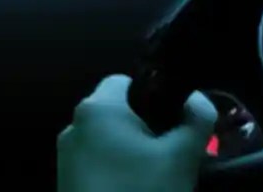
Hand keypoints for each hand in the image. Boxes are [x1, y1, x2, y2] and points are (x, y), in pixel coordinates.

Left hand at [58, 74, 216, 191]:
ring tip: (158, 173)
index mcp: (98, 109)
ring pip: (109, 141)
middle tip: (173, 148)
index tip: (176, 117)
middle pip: (119, 112)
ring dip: (132, 151)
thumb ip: (197, 118)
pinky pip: (97, 164)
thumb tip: (197, 98)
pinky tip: (137, 188)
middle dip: (146, 126)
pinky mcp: (66, 184)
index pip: (127, 81)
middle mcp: (74, 127)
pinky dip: (117, 170)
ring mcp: (65, 158)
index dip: (155, 94)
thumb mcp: (182, 156)